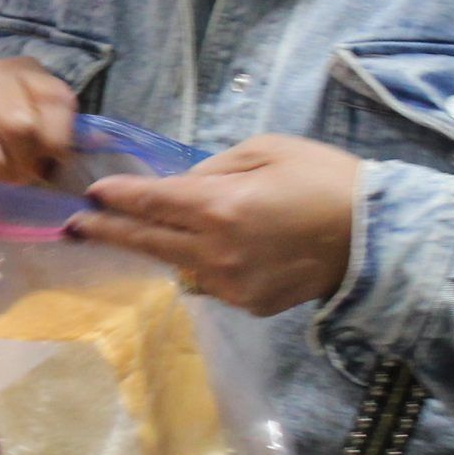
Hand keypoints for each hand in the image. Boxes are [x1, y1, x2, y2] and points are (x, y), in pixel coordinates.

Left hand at [76, 135, 362, 316]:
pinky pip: (208, 283)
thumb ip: (215, 167)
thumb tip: (182, 184)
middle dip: (109, 231)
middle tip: (76, 226)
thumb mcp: (267, 150)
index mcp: (219, 206)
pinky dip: (201, 266)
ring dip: (157, 248)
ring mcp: (230, 284)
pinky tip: (209, 252)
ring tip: (134, 235)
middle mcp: (215, 251)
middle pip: (148, 241)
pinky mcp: (248, 305)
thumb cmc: (325, 179)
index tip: (94, 193)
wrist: (377, 239)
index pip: (151, 201)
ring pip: (176, 265)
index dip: (118, 196)